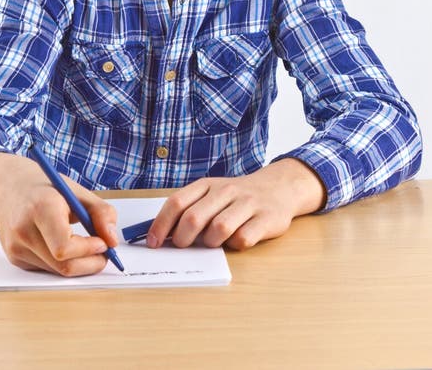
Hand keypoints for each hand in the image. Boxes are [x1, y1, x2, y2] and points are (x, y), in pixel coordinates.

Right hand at [0, 152, 118, 276]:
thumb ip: (101, 213)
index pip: (64, 247)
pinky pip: (46, 268)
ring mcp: (16, 247)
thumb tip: (113, 241)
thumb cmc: (44, 187)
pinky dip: (61, 262)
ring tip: (86, 246)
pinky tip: (63, 244)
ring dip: (77, 264)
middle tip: (103, 253)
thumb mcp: (76, 190)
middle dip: (89, 263)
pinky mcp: (14, 258)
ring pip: (56, 270)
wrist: (7, 186)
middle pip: (62, 265)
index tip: (103, 243)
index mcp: (40, 208)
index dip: (88, 249)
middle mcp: (23, 230)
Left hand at [146, 158, 325, 250]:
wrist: (278, 188)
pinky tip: (237, 240)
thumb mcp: (212, 194)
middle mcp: (226, 191)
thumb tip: (161, 234)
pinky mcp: (266, 219)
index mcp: (208, 184)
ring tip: (214, 241)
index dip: (161, 224)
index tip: (153, 242)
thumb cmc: (237, 197)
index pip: (177, 202)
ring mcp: (247, 204)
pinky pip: (243, 239)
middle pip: (194, 217)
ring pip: (219, 229)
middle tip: (182, 247)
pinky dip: (236, 245)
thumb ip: (190, 209)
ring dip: (211, 242)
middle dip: (182, 239)